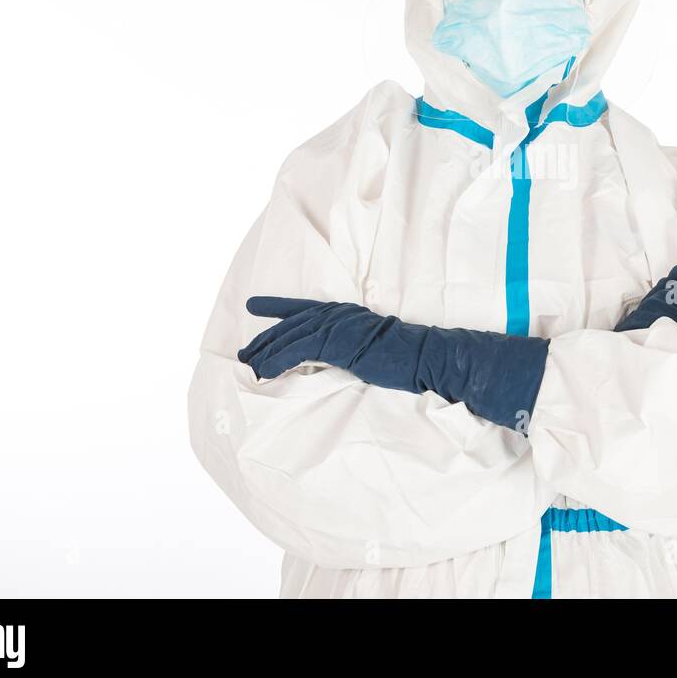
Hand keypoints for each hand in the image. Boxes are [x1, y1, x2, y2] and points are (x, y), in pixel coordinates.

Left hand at [236, 296, 547, 430]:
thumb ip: (359, 350)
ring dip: (266, 351)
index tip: (255, 305)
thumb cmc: (415, 359)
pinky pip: (298, 350)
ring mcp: (340, 327)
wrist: (433, 357)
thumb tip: (348, 361)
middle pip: (294, 323)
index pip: (308, 308)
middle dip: (265, 337)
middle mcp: (342, 316)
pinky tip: (263, 371)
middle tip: (243, 351)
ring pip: (291, 336)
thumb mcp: (380, 351)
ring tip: (246, 364)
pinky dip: (277, 360)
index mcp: (352, 316)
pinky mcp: (339, 343)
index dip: (279, 306)